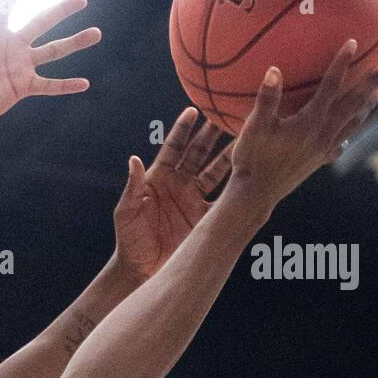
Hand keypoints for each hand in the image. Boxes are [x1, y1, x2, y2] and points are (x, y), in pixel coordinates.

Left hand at [0, 0, 100, 127]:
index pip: (9, 1)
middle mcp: (12, 45)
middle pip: (42, 22)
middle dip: (62, 10)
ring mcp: (20, 66)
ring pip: (53, 51)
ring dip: (75, 43)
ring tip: (96, 33)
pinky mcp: (22, 87)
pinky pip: (49, 85)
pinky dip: (65, 85)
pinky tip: (85, 83)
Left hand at [111, 108, 232, 282]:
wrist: (140, 268)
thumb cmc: (128, 238)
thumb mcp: (127, 211)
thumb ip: (132, 186)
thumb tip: (134, 159)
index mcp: (159, 177)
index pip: (173, 147)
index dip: (183, 128)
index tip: (194, 109)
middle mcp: (179, 183)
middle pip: (199, 152)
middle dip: (212, 133)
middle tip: (227, 114)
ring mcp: (194, 198)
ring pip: (216, 170)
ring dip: (230, 154)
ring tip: (246, 136)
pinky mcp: (204, 216)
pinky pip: (224, 199)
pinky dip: (236, 187)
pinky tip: (250, 173)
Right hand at [228, 40, 377, 209]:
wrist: (255, 194)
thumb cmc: (251, 159)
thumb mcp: (254, 127)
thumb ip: (266, 99)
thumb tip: (273, 69)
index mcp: (310, 122)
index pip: (331, 86)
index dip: (342, 63)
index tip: (354, 42)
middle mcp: (323, 133)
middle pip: (354, 103)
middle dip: (373, 82)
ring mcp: (324, 149)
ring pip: (353, 122)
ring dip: (367, 105)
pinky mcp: (319, 161)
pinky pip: (341, 143)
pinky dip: (350, 133)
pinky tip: (350, 131)